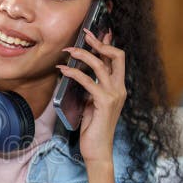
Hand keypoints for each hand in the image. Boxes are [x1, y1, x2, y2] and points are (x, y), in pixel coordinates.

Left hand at [56, 28, 126, 162]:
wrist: (97, 150)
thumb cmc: (93, 128)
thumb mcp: (92, 104)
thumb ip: (91, 89)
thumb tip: (81, 74)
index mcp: (118, 88)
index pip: (116, 59)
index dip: (107, 44)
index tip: (96, 33)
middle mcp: (119, 88)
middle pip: (117, 56)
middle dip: (99, 42)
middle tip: (84, 34)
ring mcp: (114, 95)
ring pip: (101, 65)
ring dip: (83, 54)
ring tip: (68, 51)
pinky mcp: (104, 103)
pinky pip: (88, 81)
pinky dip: (74, 73)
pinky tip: (63, 71)